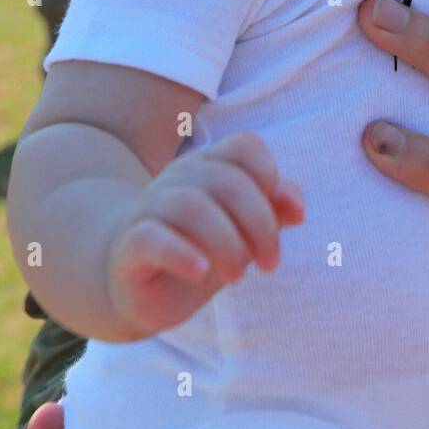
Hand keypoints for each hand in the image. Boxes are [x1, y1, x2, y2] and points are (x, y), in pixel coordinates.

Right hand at [106, 132, 304, 336]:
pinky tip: (201, 270)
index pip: (245, 146)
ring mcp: (150, 209)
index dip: (270, 177)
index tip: (284, 220)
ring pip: (190, 205)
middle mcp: (179, 179)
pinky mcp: (130, 246)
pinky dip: (181, 252)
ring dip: (226, 243)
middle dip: (259, 224)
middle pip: (226, 180)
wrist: (137, 282)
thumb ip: (274, 210)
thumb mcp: (244, 231)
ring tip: (238, 275)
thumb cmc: (200, 248)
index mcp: (210, 166)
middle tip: (268, 263)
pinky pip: (151, 237)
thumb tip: (298, 207)